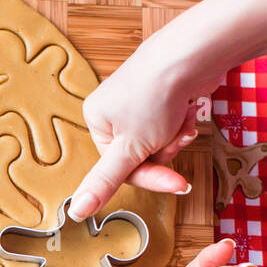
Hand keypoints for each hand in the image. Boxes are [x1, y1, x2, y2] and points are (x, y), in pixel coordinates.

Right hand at [69, 0, 266, 220]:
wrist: (191, 55)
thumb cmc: (155, 95)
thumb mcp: (128, 149)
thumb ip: (104, 182)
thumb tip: (75, 212)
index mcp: (96, 120)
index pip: (120, 168)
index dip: (150, 176)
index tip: (175, 183)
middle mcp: (113, 110)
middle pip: (141, 156)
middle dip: (164, 150)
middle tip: (176, 137)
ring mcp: (137, 101)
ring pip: (158, 141)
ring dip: (176, 136)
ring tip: (182, 117)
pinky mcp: (160, 94)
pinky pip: (169, 124)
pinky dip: (182, 121)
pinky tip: (189, 109)